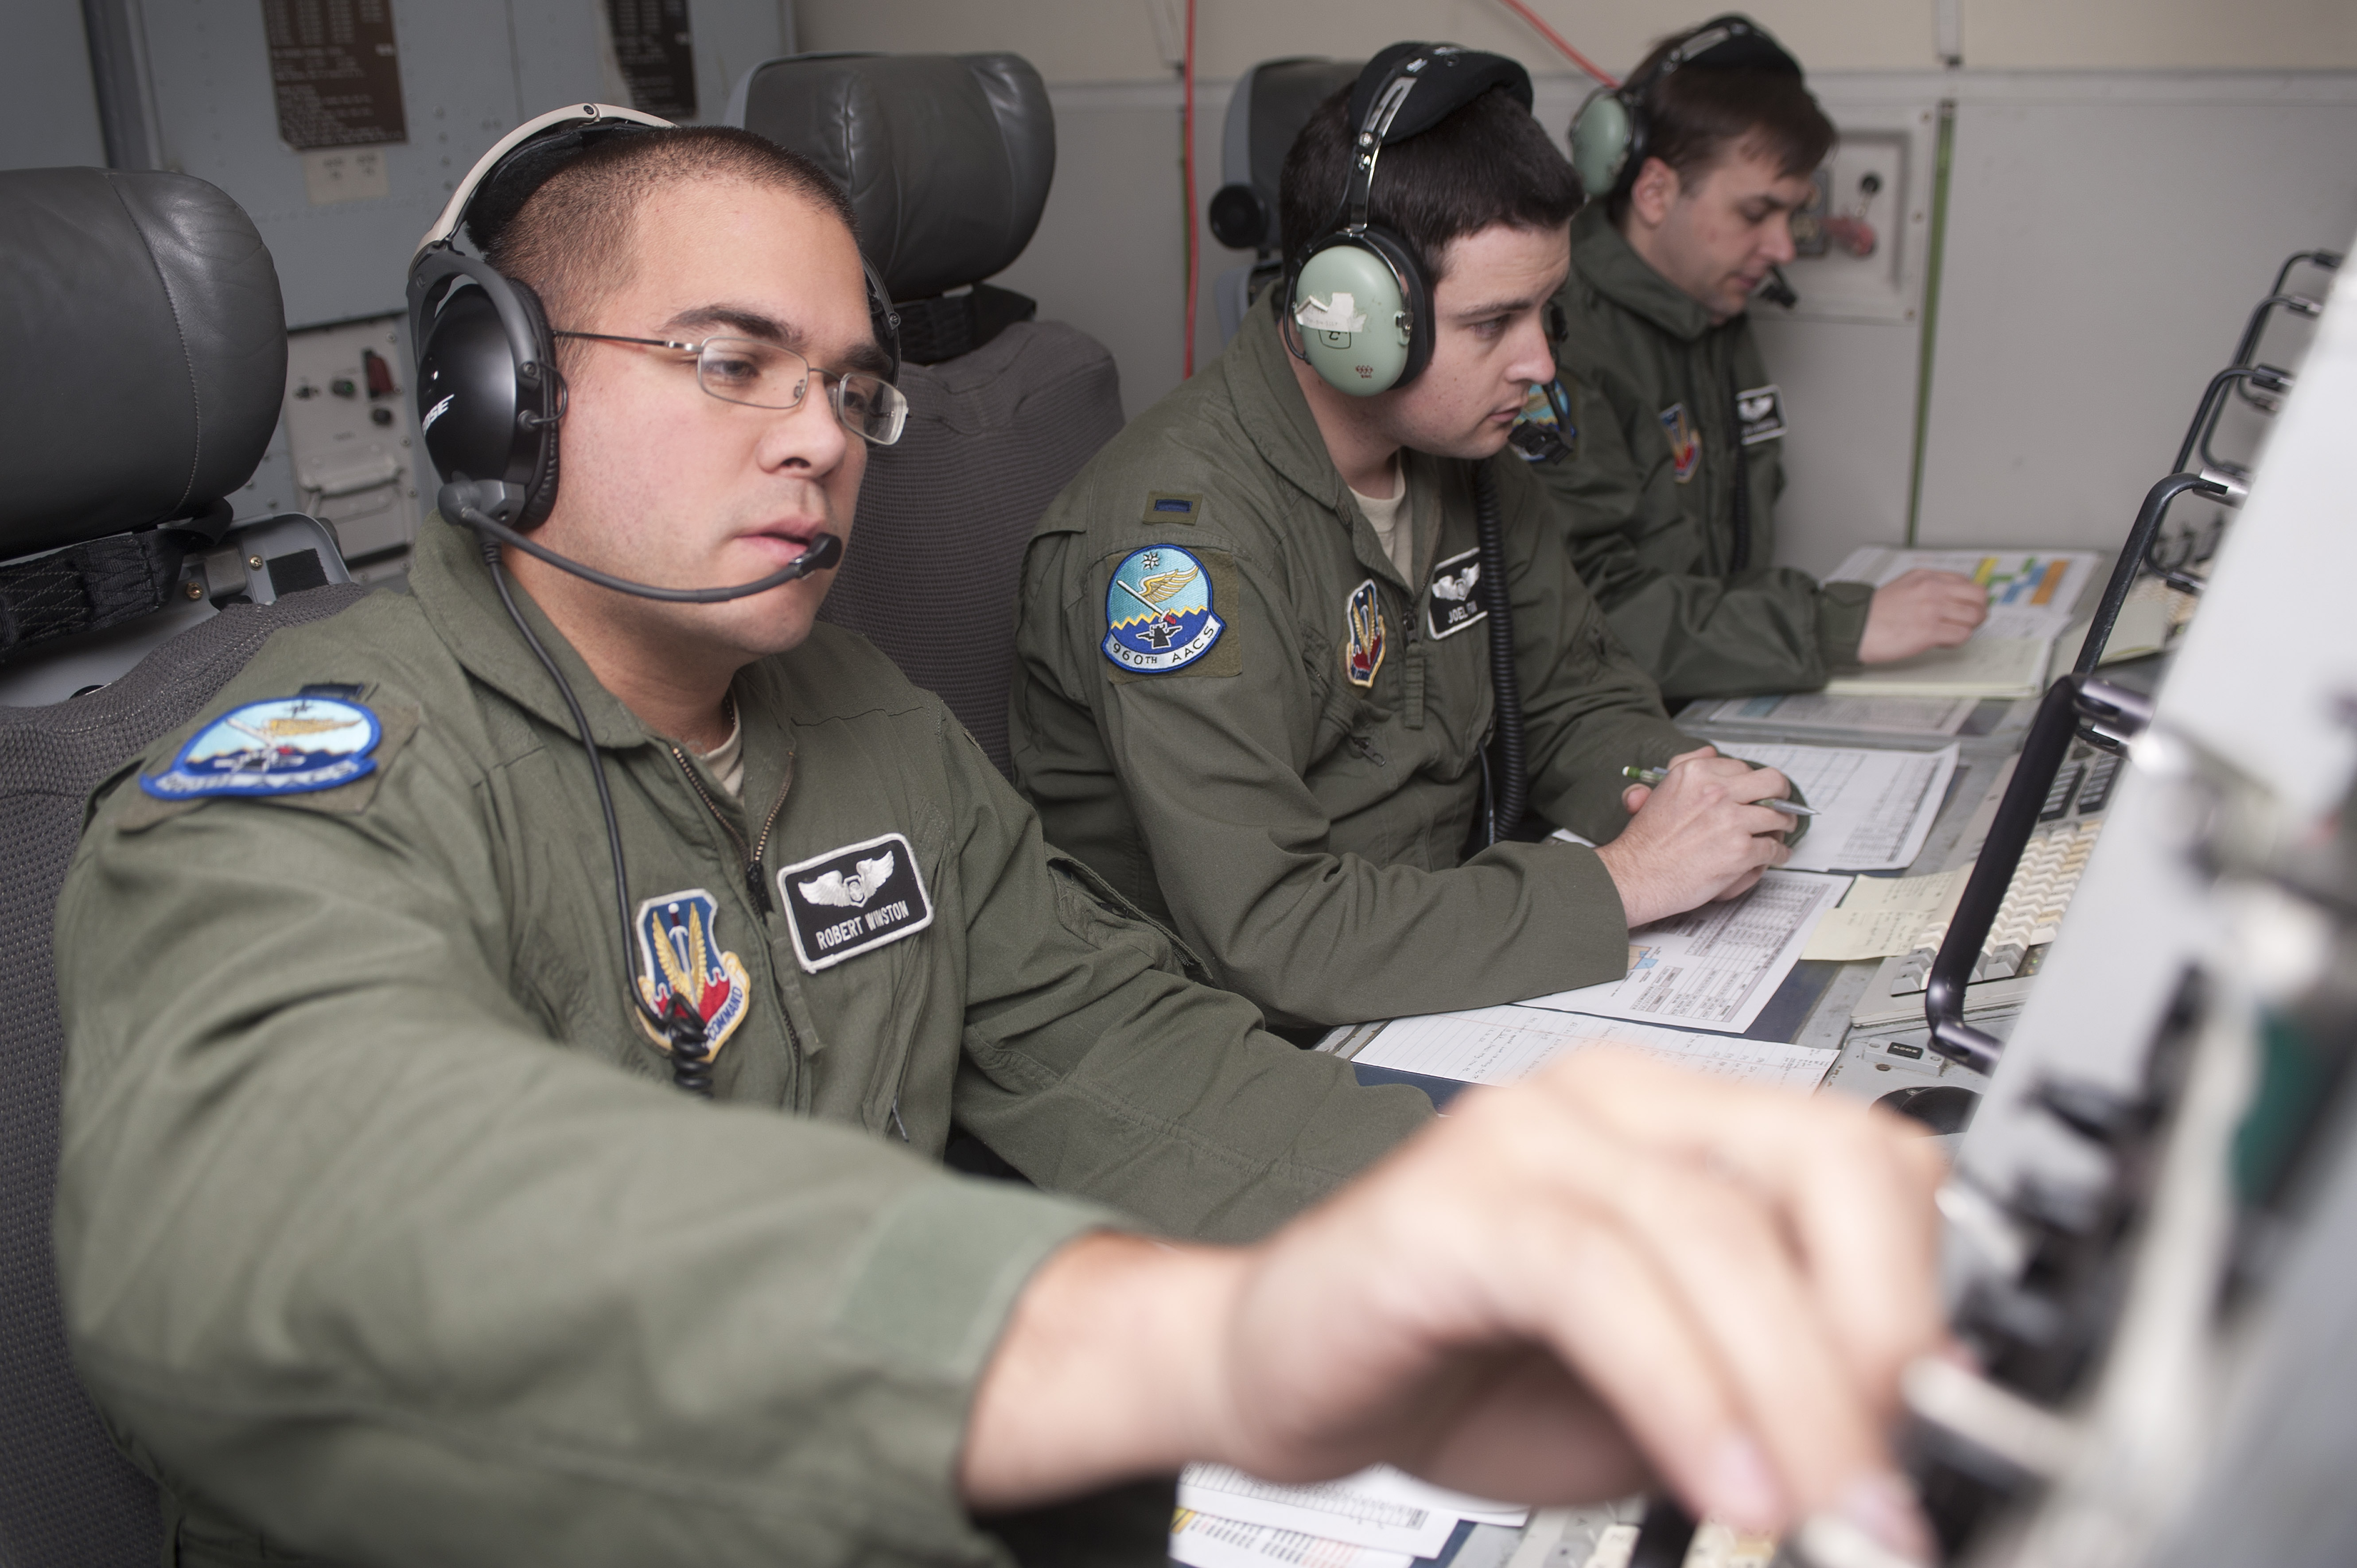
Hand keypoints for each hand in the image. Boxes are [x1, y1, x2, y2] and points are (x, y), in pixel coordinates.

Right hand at [961, 1052, 1944, 1562]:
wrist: (1276, 1373)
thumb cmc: (1463, 1374)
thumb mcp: (1672, 1394)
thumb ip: (1779, 1382)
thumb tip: (1923, 1428)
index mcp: (1680, 1123)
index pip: (1869, 1159)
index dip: (1928, 1297)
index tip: (1945, 1439)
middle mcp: (1612, 1099)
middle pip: (1824, 1165)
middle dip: (1886, 1337)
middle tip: (1892, 1480)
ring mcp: (1525, 1136)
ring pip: (1719, 1230)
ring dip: (1796, 1391)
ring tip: (1821, 1514)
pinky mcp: (1451, 1203)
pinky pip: (1602, 1279)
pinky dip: (1685, 1392)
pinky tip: (1726, 1484)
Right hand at [1596, 747, 1791, 926]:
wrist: (1636, 875)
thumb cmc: (1646, 840)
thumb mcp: (1661, 788)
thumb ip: (1686, 764)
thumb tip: (1710, 751)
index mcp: (1697, 773)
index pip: (1743, 768)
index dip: (1752, 782)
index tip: (1756, 793)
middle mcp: (1717, 792)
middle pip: (1772, 783)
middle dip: (1782, 794)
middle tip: (1783, 804)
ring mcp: (1732, 822)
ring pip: (1779, 817)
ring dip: (1784, 825)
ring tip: (1781, 832)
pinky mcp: (1741, 851)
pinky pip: (1775, 849)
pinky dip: (1780, 854)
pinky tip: (1776, 856)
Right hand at [1857, 570, 1986, 663]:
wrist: (1855, 627)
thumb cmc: (1874, 613)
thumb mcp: (1903, 587)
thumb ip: (1928, 588)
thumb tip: (1951, 599)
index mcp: (1926, 576)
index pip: (1966, 581)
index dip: (1970, 598)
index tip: (1965, 607)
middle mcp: (1932, 589)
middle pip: (1978, 596)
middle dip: (1979, 611)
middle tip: (1970, 621)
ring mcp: (1932, 609)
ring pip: (1974, 616)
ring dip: (1968, 627)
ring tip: (1953, 632)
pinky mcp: (1929, 631)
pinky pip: (1962, 635)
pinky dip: (1957, 640)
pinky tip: (1943, 641)